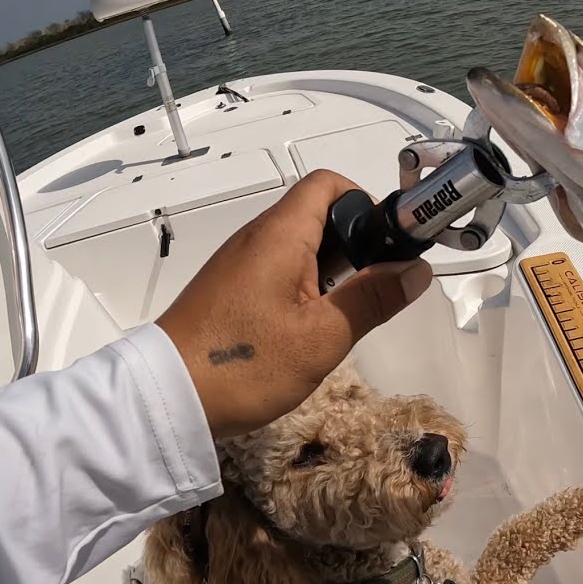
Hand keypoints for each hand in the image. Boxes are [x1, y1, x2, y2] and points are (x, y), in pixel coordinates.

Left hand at [158, 169, 432, 437]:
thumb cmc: (247, 363)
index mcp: (281, 234)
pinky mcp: (230, 291)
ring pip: (299, 247)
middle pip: (317, 215)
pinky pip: (278, 271)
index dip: (366, 203)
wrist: (166, 398)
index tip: (388, 244)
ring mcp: (240, 265)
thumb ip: (373, 299)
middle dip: (357, 244)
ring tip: (346, 314)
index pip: (329, 184)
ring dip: (332, 271)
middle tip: (375, 288)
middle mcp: (258, 238)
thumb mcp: (323, 336)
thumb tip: (416, 270)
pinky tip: (311, 328)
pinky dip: (305, 287)